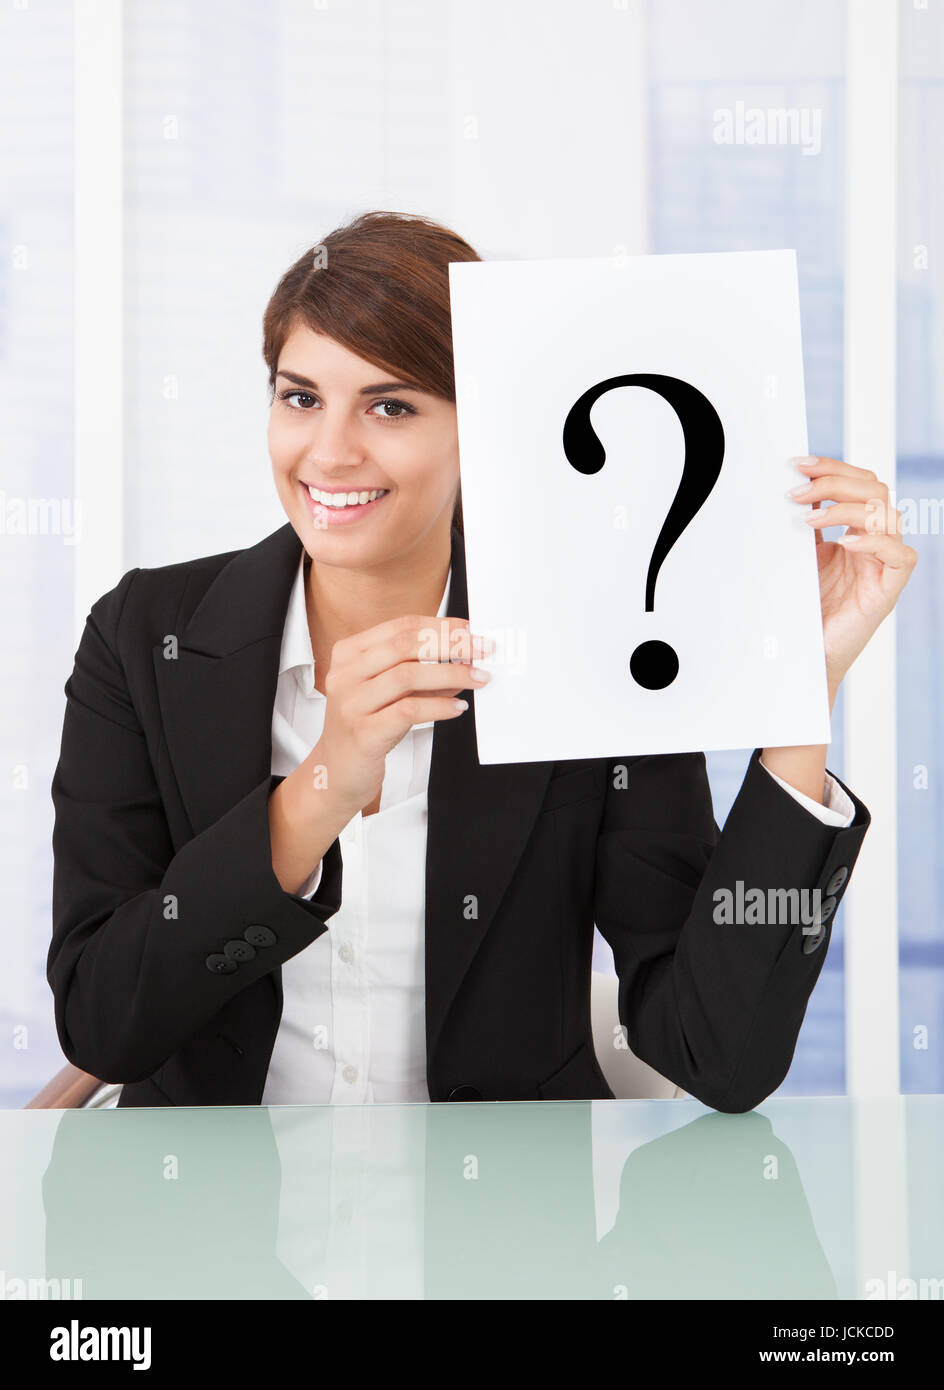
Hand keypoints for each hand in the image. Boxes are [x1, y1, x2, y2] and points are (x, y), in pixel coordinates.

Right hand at [314, 614, 492, 811]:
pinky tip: (457, 707)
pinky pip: (408, 711)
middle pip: (405, 645)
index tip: (470, 630)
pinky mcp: (363, 733)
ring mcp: (351, 703)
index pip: (400, 627)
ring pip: (407, 676)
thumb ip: (421, 672)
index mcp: (349, 654)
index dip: (440, 626)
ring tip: (478, 678)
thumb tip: (465, 658)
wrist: (339, 771)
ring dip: (451, 674)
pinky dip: (439, 706)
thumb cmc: (368, 726)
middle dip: (451, 644)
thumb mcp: (391, 693)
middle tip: (483, 650)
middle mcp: (345, 674)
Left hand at [788, 455, 917, 693]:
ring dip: (845, 508)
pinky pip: (900, 554)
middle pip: (875, 489)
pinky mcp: (889, 589)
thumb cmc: (807, 605)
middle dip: (835, 481)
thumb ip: (805, 525)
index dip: (832, 467)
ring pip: (886, 514)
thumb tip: (793, 488)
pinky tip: (844, 543)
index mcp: (858, 529)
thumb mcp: (801, 555)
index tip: (798, 464)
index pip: (859, 482)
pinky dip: (873, 542)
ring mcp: (885, 563)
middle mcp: (876, 541)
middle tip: (797, 491)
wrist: (807, 651)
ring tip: (808, 517)